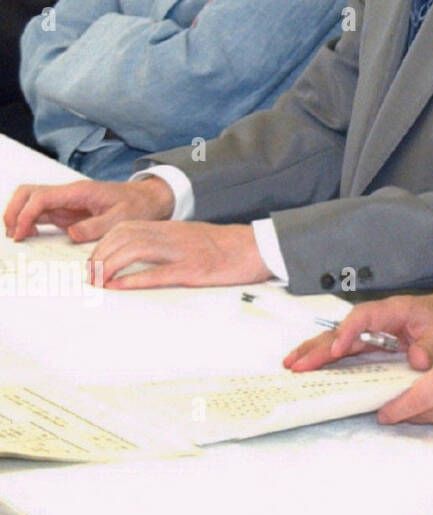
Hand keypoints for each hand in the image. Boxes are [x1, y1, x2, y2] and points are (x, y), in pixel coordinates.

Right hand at [4, 177, 173, 242]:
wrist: (149, 199)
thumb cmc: (138, 206)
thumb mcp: (122, 218)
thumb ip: (97, 226)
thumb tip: (72, 234)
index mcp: (80, 192)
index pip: (41, 197)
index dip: (25, 214)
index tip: (21, 234)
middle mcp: (69, 194)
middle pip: (29, 193)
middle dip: (14, 211)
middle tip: (14, 234)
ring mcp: (66, 202)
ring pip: (31, 202)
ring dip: (19, 216)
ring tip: (19, 237)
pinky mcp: (68, 212)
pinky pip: (41, 213)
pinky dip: (30, 222)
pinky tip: (31, 236)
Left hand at [86, 221, 268, 288]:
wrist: (258, 247)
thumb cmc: (227, 247)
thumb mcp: (193, 238)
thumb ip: (168, 243)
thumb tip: (141, 256)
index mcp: (172, 228)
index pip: (126, 227)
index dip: (103, 244)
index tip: (94, 262)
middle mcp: (173, 236)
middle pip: (124, 237)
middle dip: (100, 256)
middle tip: (91, 276)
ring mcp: (183, 252)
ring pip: (135, 250)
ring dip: (110, 266)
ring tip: (99, 281)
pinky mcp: (194, 269)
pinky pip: (157, 272)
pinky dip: (133, 279)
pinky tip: (119, 287)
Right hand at [282, 287, 432, 372]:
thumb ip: (431, 347)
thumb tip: (418, 362)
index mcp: (393, 311)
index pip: (364, 317)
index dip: (348, 332)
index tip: (338, 350)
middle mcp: (376, 320)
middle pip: (342, 330)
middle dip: (319, 347)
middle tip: (296, 365)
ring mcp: (371, 331)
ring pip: (337, 340)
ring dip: (315, 352)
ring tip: (291, 365)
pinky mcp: (370, 343)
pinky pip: (344, 350)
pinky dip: (326, 357)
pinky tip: (308, 366)